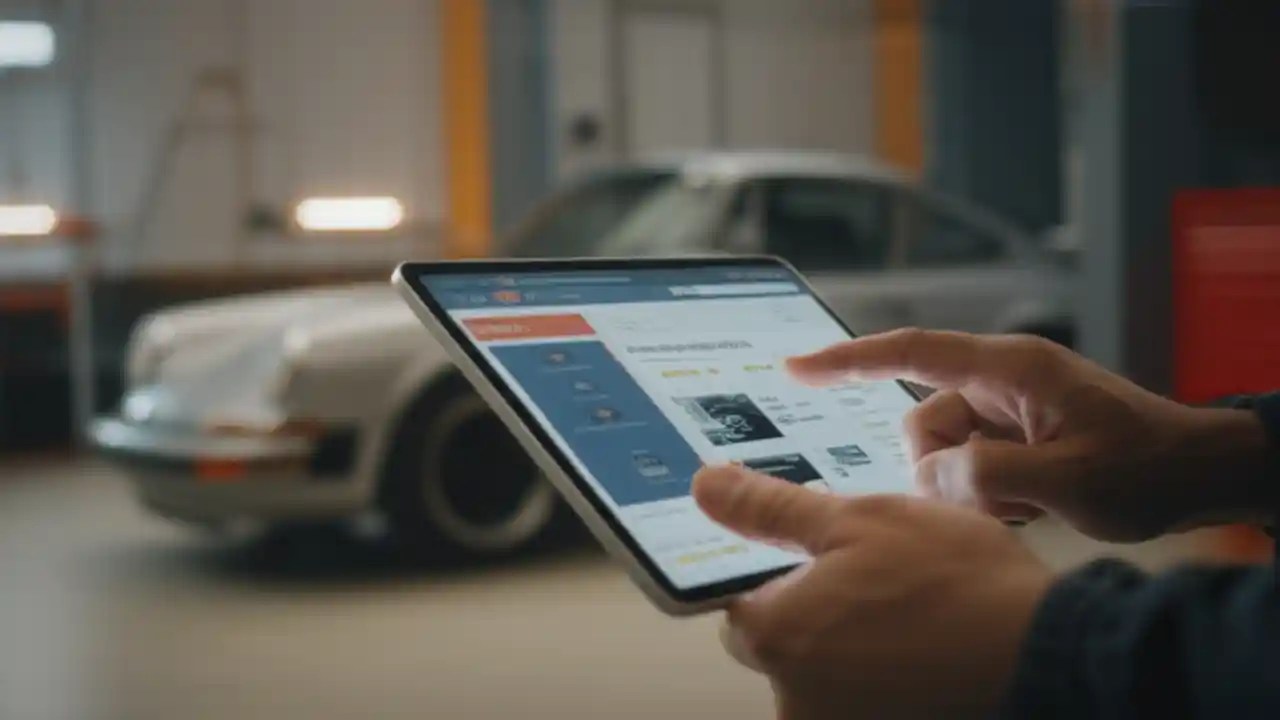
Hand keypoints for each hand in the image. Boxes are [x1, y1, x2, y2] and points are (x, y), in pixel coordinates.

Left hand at [694, 466, 1051, 719]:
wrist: (1049, 654)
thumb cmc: (954, 582)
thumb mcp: (858, 520)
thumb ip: (771, 509)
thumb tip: (705, 488)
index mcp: (774, 637)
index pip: (739, 603)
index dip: (781, 573)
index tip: (824, 558)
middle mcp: (794, 700)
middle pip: (785, 642)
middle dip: (824, 609)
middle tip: (884, 578)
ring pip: (831, 671)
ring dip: (861, 642)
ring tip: (916, 611)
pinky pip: (869, 696)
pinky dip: (890, 673)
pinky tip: (929, 648)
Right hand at [789, 329, 1275, 541]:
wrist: (1197, 475)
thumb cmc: (1146, 468)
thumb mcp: (1067, 480)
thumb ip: (985, 475)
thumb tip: (926, 475)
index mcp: (1008, 369)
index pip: (909, 351)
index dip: (846, 359)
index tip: (794, 367)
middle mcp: (998, 382)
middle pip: (921, 422)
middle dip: (941, 469)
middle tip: (1000, 499)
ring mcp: (1005, 410)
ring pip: (940, 452)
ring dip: (966, 487)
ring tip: (1025, 504)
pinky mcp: (1013, 436)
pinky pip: (966, 466)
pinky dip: (984, 493)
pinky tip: (1029, 504)